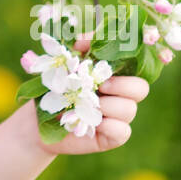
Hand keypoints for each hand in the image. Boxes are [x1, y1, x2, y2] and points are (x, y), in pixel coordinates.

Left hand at [31, 38, 150, 157]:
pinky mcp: (112, 137)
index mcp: (114, 75)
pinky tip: (91, 123)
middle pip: (141, 88)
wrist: (39, 117)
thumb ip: (78, 48)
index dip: (125, 61)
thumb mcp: (64, 63)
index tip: (99, 61)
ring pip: (130, 109)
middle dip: (122, 85)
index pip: (136, 66)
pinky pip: (123, 131)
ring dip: (107, 105)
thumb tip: (84, 41)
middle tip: (99, 86)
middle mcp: (120, 95)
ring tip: (86, 105)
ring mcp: (117, 117)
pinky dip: (108, 126)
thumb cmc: (54, 87)